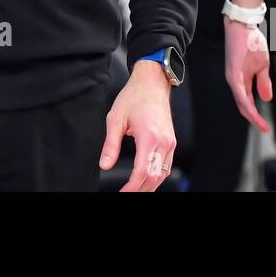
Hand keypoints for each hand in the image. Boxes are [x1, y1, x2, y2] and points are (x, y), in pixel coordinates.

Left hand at [99, 60, 175, 191]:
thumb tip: (105, 165)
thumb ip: (110, 144)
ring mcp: (169, 142)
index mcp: (149, 137)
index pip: (142, 172)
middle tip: (125, 193)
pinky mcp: (171, 141)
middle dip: (139, 190)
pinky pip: (166, 166)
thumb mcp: (115, 118)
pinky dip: (157, 177)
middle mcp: (163, 142)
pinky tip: (147, 180)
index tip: (122, 193)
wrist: (152, 83)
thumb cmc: (134, 97)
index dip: (131, 187)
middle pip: (154, 177)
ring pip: (162, 174)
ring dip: (149, 186)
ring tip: (134, 190)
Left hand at [224, 18, 271, 132]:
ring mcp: (232, 77)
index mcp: (242, 81)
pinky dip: (244, 100)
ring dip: (250, 113)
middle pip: (243, 105)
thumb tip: (267, 99)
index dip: (256, 115)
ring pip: (240, 101)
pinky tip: (251, 108)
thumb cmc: (251, 43)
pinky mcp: (233, 71)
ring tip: (260, 123)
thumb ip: (263, 82)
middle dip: (254, 119)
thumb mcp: (262, 66)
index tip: (267, 127)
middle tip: (265, 130)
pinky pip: (238, 90)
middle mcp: (235, 81)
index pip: (247, 103)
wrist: (244, 26)